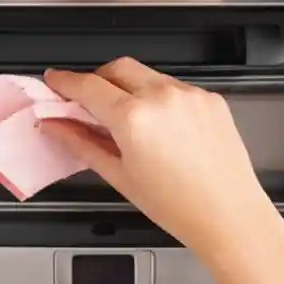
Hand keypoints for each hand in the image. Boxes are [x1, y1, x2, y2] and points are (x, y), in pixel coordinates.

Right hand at [41, 58, 282, 257]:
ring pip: (147, 75)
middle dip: (98, 79)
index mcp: (134, 117)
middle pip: (116, 68)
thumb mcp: (119, 176)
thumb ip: (82, 144)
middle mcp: (162, 96)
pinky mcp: (210, 98)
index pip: (87, 86)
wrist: (229, 215)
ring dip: (130, 88)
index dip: (65, 81)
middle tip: (87, 103)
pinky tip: (162, 128)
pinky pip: (175, 87)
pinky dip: (159, 98)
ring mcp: (189, 94)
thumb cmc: (177, 206)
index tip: (54, 81)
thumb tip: (54, 126)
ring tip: (130, 123)